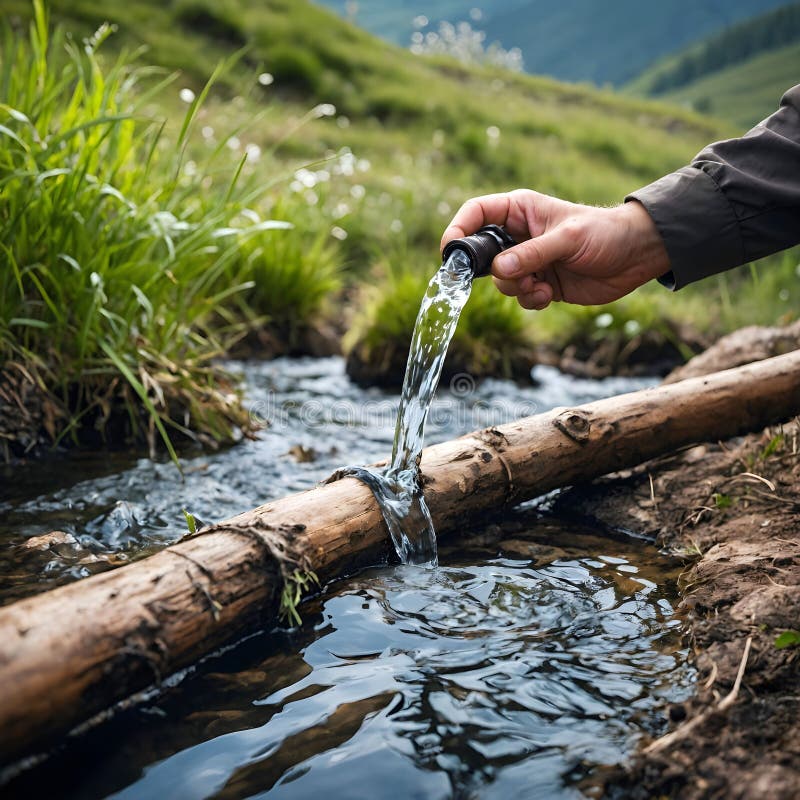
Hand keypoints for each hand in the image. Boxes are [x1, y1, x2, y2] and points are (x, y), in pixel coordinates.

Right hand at [441, 189, 670, 308]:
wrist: (636, 257)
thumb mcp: (567, 240)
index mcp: (520, 211)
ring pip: (500, 281)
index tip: (451, 252)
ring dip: (516, 289)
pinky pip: (519, 297)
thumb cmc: (605, 234)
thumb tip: (499, 271)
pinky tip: (549, 294)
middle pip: (483, 255)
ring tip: (541, 285)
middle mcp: (519, 235)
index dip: (459, 230)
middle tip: (511, 277)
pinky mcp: (540, 283)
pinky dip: (530, 300)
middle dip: (492, 272)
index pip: (476, 213)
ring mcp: (528, 261)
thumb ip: (532, 255)